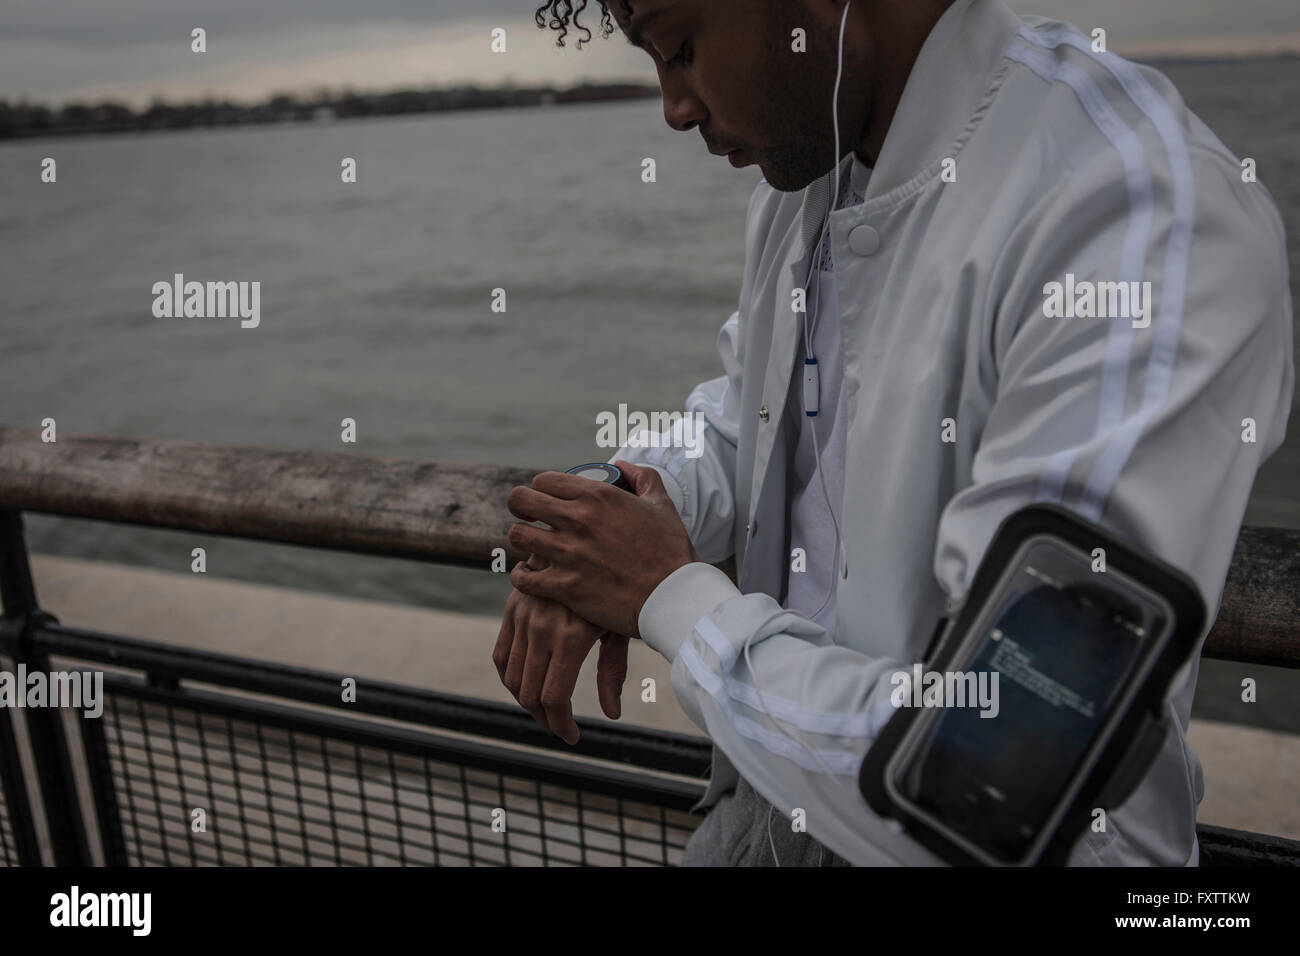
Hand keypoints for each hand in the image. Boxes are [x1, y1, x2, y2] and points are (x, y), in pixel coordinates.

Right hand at [492, 582, 629, 743]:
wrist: (586, 542)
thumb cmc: (615, 587)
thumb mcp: (620, 628)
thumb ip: (612, 672)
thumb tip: (612, 714)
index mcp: (570, 637)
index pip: (553, 698)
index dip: (561, 725)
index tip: (572, 736)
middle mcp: (541, 629)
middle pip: (529, 694)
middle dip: (545, 719)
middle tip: (560, 727)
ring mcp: (523, 617)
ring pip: (512, 678)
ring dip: (526, 701)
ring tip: (546, 710)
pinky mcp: (512, 608)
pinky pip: (501, 654)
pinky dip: (510, 678)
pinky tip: (526, 686)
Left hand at [506, 460, 699, 638]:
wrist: (674, 596)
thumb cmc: (670, 551)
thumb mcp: (662, 503)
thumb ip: (643, 478)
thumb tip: (622, 466)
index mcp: (597, 496)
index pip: (543, 480)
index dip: (541, 489)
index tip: (546, 501)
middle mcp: (578, 520)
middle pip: (520, 501)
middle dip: (521, 508)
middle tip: (529, 519)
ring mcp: (569, 554)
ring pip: (516, 536)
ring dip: (521, 541)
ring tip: (531, 547)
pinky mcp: (565, 586)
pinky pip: (523, 577)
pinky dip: (522, 576)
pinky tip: (531, 575)